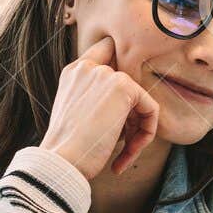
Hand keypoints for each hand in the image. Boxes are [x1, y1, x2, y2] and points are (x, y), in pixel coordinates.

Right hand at [39, 36, 159, 179]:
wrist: (62, 161)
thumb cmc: (69, 148)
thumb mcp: (80, 114)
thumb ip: (101, 98)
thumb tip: (135, 104)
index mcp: (74, 72)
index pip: (106, 50)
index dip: (122, 70)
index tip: (125, 100)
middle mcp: (89, 67)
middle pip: (131, 85)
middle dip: (131, 118)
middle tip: (122, 144)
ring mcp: (106, 75)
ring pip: (141, 102)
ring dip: (137, 133)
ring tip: (122, 156)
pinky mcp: (124, 87)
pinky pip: (151, 110)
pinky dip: (145, 135)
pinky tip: (126, 155)